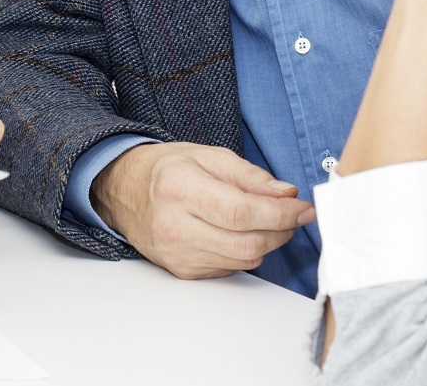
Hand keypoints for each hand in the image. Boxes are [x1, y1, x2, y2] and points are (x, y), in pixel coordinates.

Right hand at [90, 142, 314, 278]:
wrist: (123, 191)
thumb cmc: (166, 169)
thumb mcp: (207, 155)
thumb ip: (249, 175)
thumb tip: (285, 193)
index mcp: (180, 188)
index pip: (242, 212)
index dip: (280, 214)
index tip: (303, 209)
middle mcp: (174, 225)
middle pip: (246, 243)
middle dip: (281, 231)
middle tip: (293, 216)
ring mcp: (176, 253)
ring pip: (242, 260)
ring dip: (267, 243)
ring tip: (268, 221)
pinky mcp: (181, 270)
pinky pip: (229, 269)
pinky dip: (244, 252)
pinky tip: (240, 234)